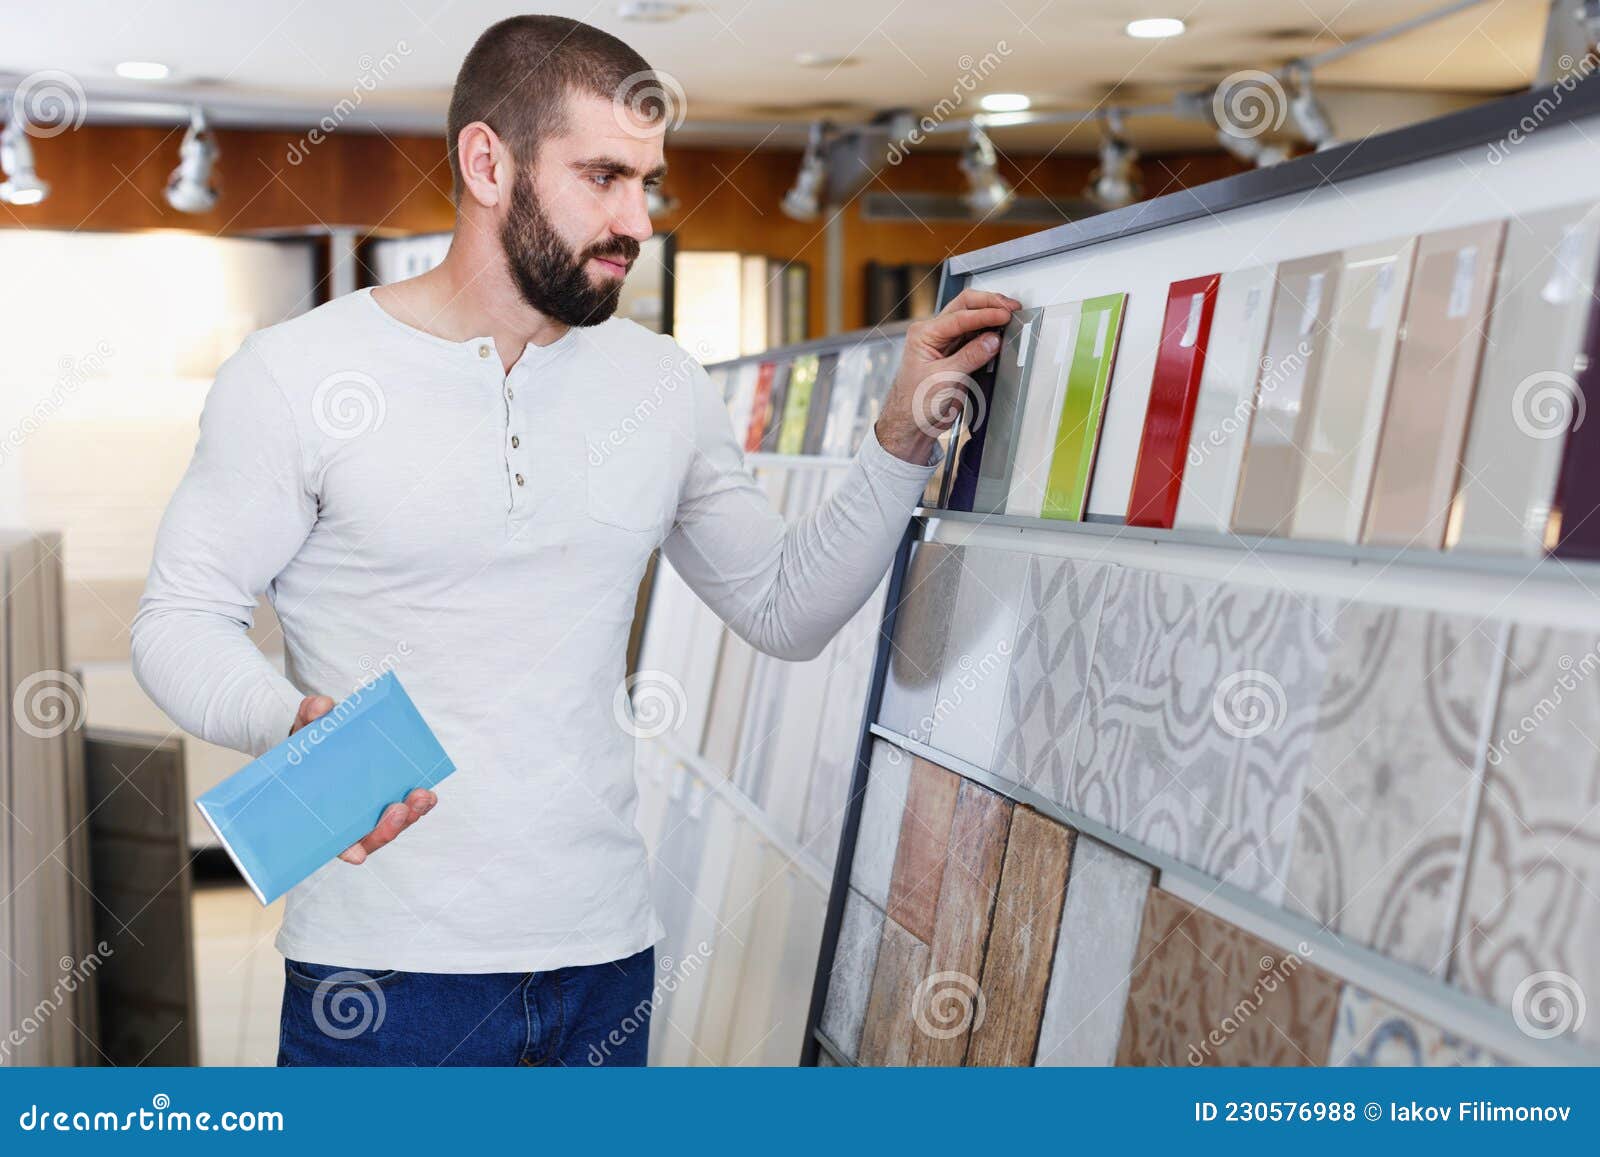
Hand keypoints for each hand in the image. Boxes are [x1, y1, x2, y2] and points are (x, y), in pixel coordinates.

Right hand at [290, 694, 437, 865]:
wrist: (316, 738)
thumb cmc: (306, 743)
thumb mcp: (303, 730)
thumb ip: (310, 717)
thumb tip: (321, 706)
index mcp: (321, 815)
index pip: (332, 841)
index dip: (346, 850)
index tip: (356, 855)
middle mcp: (347, 819)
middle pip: (371, 836)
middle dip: (388, 828)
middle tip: (399, 809)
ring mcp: (369, 811)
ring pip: (392, 824)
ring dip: (410, 814)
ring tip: (422, 796)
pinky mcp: (385, 797)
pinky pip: (402, 805)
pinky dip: (415, 801)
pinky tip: (426, 792)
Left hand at [874, 288, 1021, 464]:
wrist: (912, 424)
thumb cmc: (915, 404)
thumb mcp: (944, 379)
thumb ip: (970, 357)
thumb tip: (992, 340)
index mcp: (923, 334)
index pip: (959, 317)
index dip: (984, 314)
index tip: (1004, 315)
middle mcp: (933, 333)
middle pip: (964, 306)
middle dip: (989, 303)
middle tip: (1010, 307)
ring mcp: (945, 342)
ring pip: (971, 318)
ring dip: (990, 315)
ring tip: (1010, 316)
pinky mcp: (955, 353)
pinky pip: (975, 335)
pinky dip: (989, 331)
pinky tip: (1001, 331)